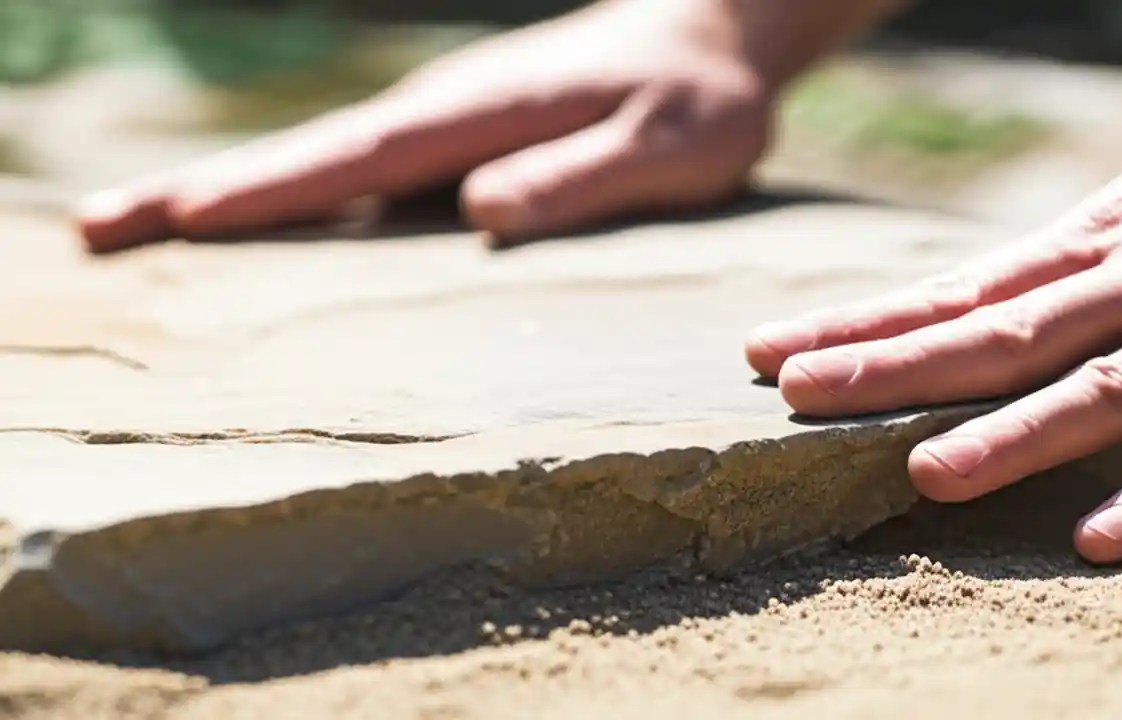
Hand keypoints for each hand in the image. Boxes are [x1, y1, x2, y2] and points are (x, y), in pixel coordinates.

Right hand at [75, 0, 775, 251]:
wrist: (710, 32)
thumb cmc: (700, 98)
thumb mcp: (671, 146)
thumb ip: (582, 176)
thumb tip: (477, 210)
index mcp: (480, 115)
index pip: (356, 161)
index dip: (270, 192)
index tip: (179, 222)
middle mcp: (444, 113)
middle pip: (307, 159)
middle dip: (201, 194)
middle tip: (99, 232)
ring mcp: (443, 119)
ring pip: (320, 161)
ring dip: (229, 193)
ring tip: (139, 229)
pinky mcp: (457, 134)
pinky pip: (358, 169)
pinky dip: (294, 191)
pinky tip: (260, 220)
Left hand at [746, 107, 1121, 562]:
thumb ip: (1062, 259)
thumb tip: (964, 301)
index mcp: (1095, 244)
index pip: (956, 291)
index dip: (863, 325)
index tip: (771, 352)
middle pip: (1001, 332)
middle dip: (898, 367)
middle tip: (802, 395)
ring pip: (1105, 385)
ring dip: (1017, 434)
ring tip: (930, 474)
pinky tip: (1099, 537)